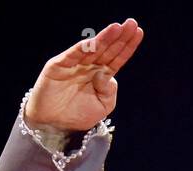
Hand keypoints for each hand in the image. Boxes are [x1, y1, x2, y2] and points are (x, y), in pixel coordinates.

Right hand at [25, 19, 144, 132]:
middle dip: (120, 36)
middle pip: (108, 49)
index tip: (138, 33)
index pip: (117, 57)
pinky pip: (73, 54)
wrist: (55, 125)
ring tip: (117, 28)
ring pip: (92, 48)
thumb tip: (106, 73)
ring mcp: (75, 64)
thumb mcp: (101, 106)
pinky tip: (94, 41)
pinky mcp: (59, 65)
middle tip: (131, 24)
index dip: (127, 45)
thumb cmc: (78, 115)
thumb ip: (109, 91)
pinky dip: (83, 48)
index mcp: (101, 75)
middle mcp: (89, 66)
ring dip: (104, 37)